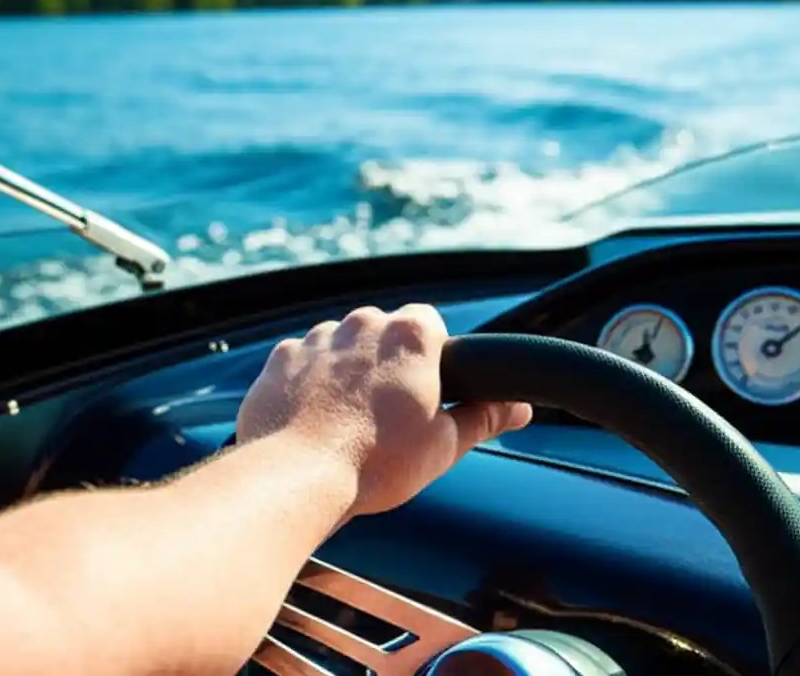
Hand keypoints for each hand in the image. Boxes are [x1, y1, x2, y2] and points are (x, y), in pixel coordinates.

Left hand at [236, 304, 532, 516]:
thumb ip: (484, 418)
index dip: (430, 359)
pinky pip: (302, 363)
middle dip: (386, 364)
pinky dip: (309, 384)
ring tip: (346, 423)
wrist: (297, 476)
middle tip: (387, 414)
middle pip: (383, 333)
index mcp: (411, 333)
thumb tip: (519, 409)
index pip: (431, 324)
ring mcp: (317, 336)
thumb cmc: (376, 463)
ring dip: (347, 372)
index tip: (424, 392)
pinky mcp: (280, 358)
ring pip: (341, 346)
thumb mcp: (444, 445)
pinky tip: (313, 421)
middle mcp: (362, 322)